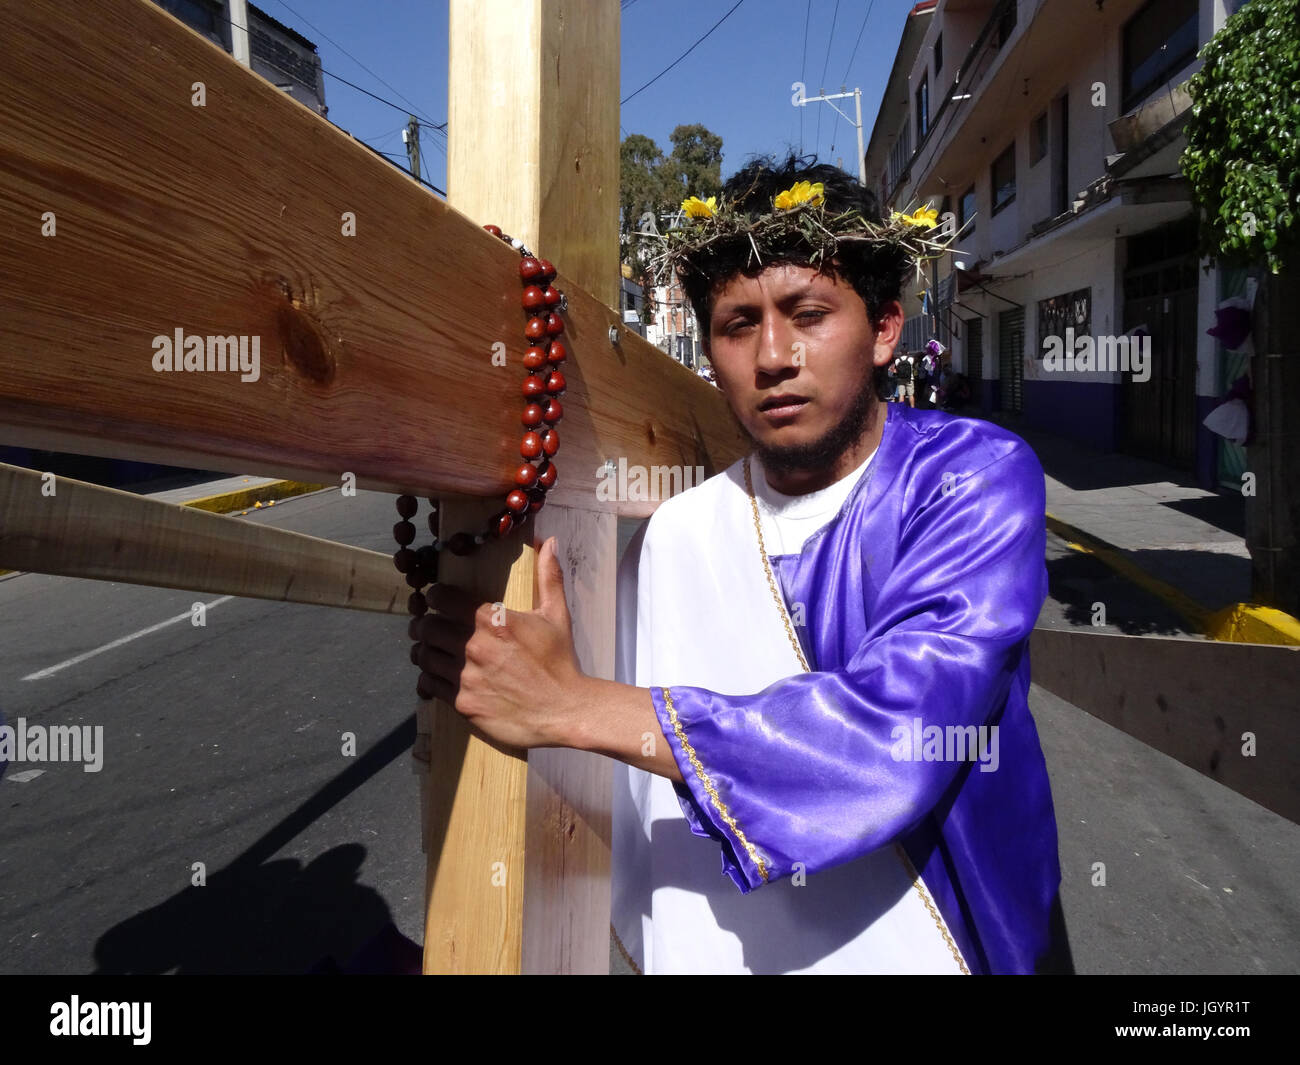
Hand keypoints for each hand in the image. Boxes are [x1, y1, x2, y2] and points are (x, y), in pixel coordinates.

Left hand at [415, 536, 587, 749]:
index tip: (438, 600)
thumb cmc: (560, 662)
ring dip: (424, 651)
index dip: (436, 597)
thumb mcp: (556, 615)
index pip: (442, 598)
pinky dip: (428, 678)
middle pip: (426, 626)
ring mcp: (466, 676)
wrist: (565, 711)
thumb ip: (548, 576)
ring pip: (423, 655)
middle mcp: (473, 646)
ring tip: (432, 650)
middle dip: (426, 624)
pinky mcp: (462, 703)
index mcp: (492, 620)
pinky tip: (436, 676)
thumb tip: (548, 542)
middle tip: (431, 627)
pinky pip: (428, 685)